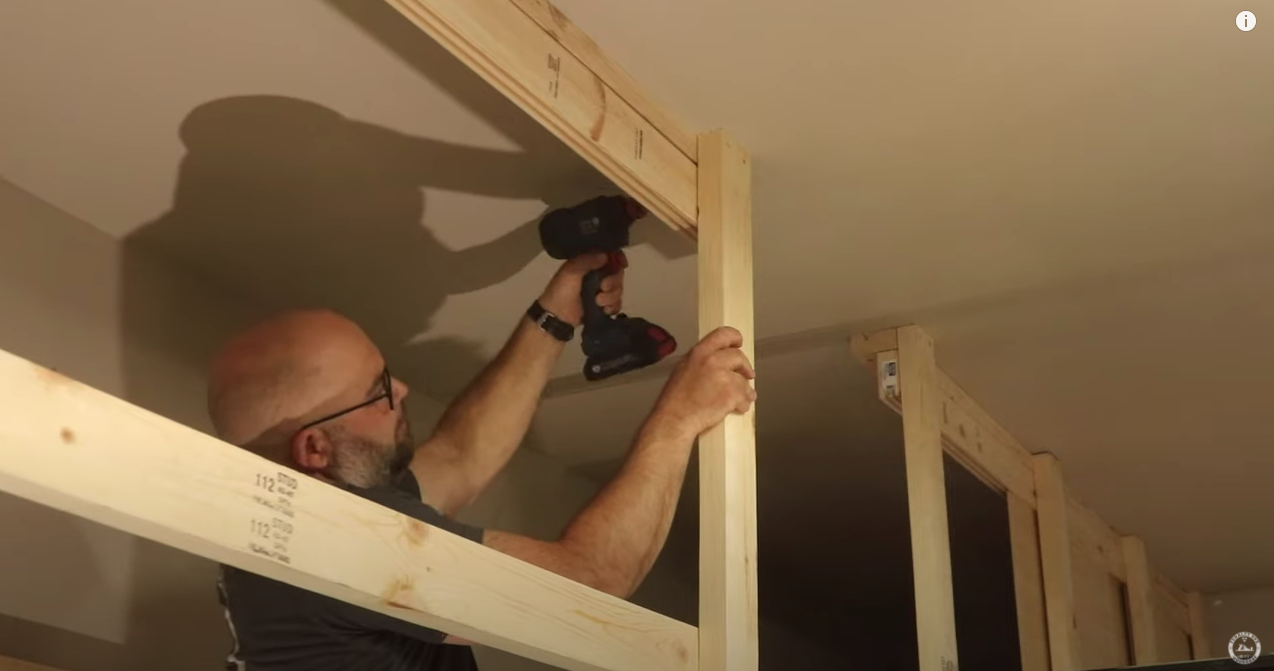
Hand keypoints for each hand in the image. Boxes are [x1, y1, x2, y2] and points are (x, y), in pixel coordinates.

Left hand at [538, 253, 624, 326]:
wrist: (557, 318)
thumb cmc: (561, 292)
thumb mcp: (570, 272)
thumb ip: (586, 261)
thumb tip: (606, 255)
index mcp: (587, 264)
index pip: (608, 256)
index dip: (618, 258)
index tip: (622, 264)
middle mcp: (595, 275)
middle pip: (617, 273)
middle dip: (614, 281)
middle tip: (603, 287)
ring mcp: (600, 291)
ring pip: (618, 289)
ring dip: (612, 296)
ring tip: (599, 302)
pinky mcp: (602, 305)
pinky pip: (616, 303)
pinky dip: (613, 306)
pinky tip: (605, 310)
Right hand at [647, 327, 755, 441]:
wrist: (675, 420)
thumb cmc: (675, 401)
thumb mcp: (683, 369)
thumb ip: (702, 360)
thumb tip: (716, 358)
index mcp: (699, 353)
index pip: (724, 334)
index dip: (735, 338)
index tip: (738, 342)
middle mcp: (712, 361)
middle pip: (739, 356)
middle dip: (744, 367)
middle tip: (747, 375)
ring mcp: (724, 377)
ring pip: (744, 379)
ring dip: (744, 390)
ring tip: (739, 398)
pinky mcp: (732, 394)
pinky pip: (746, 396)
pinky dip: (743, 404)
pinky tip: (736, 408)